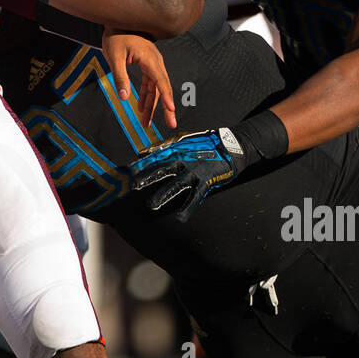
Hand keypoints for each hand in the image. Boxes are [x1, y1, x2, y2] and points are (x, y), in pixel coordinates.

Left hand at [103, 29, 175, 129]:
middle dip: (166, 108)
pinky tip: (141, 108)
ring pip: (155, 88)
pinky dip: (146, 96)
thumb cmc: (116, 36)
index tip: (170, 109)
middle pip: (163, 88)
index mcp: (149, 59)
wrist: (119, 21)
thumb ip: (120, 77)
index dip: (166, 96)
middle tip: (171, 124)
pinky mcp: (148, 65)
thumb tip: (124, 97)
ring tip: (146, 122)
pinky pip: (150, 83)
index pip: (160, 81)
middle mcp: (155, 62)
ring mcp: (153, 64)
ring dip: (152, 105)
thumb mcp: (114, 57)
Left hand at [128, 128, 247, 220]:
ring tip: (151, 205)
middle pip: (162, 169)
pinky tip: (180, 218)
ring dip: (163, 194)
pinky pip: (195, 196)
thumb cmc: (203, 143)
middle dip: (148, 177)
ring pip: (177, 184)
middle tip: (134, 186)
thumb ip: (162, 147)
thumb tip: (142, 153)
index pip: (155, 156)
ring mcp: (195, 171)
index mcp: (176, 150)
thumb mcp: (182, 139)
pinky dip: (188, 208)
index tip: (128, 170)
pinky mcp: (206, 180)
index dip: (142, 164)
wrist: (230, 145)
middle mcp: (184, 159)